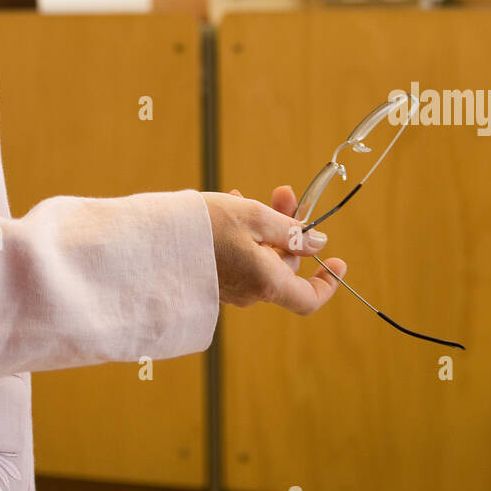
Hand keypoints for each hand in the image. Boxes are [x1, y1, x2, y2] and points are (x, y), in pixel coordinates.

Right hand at [202, 185, 345, 312]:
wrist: (152, 241)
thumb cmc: (205, 227)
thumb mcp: (253, 216)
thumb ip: (289, 229)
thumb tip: (318, 242)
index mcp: (267, 282)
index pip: (309, 298)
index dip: (328, 283)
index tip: (338, 262)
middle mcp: (251, 293)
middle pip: (284, 266)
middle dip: (288, 230)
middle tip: (283, 192)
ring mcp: (230, 289)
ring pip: (261, 259)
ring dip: (264, 227)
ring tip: (247, 194)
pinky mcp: (213, 280)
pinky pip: (240, 260)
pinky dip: (244, 236)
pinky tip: (231, 207)